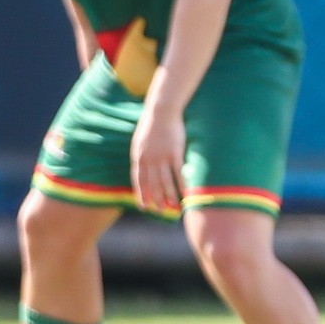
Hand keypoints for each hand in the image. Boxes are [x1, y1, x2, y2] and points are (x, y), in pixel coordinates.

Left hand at [130, 97, 187, 214]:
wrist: (161, 111)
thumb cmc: (152, 125)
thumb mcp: (140, 141)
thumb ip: (142, 155)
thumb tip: (143, 166)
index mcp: (138, 157)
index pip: (139, 181)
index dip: (142, 195)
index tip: (144, 207)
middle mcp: (148, 160)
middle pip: (153, 185)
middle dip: (156, 200)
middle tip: (160, 212)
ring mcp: (161, 157)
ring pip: (165, 182)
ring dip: (169, 197)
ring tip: (173, 208)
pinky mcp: (175, 153)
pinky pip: (178, 173)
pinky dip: (182, 185)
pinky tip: (185, 194)